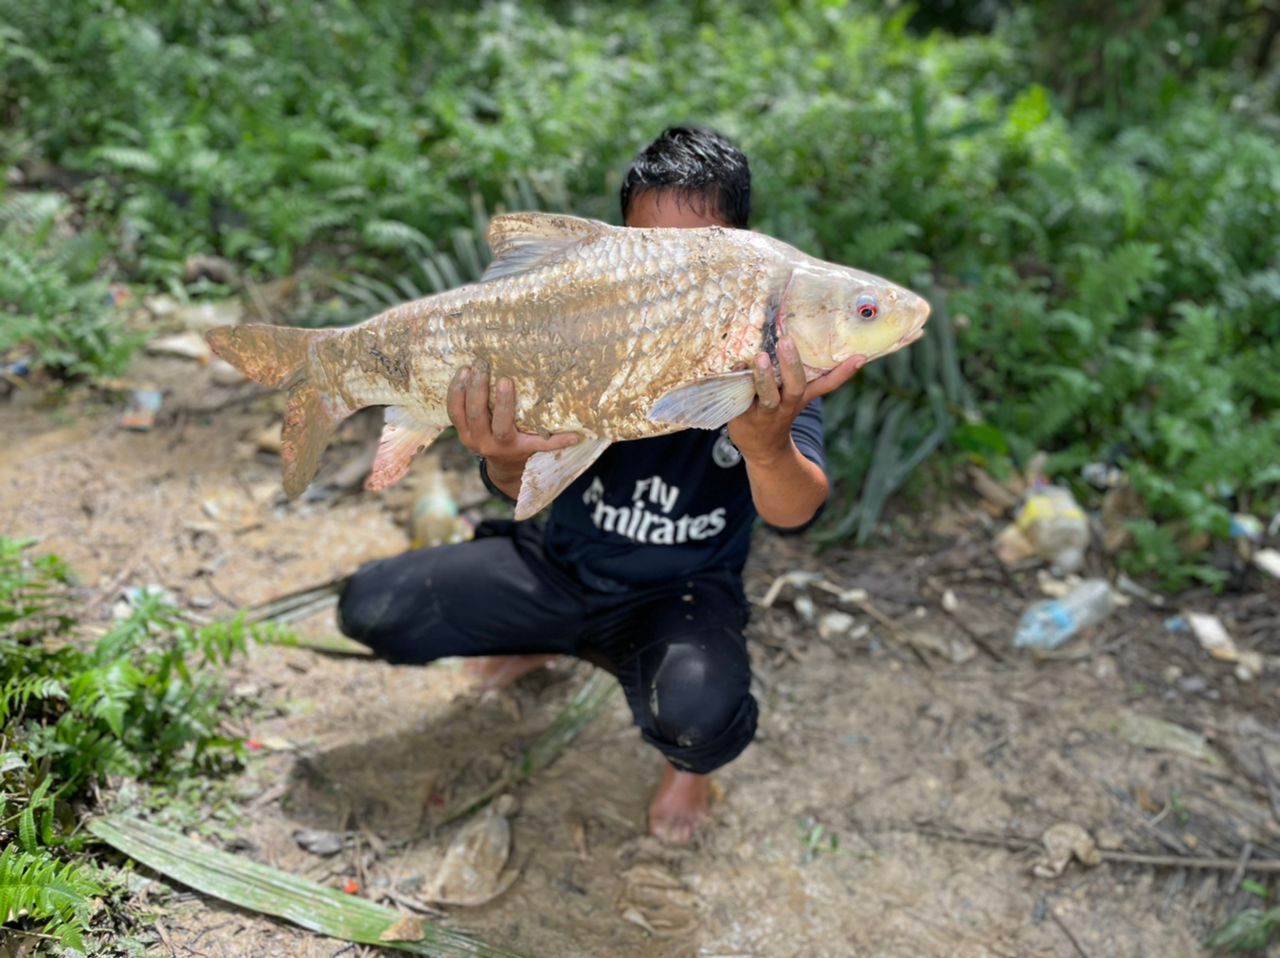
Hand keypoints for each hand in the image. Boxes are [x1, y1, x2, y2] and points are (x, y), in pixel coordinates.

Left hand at [447, 366, 577, 479]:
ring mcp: (468, 437)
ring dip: (461, 389)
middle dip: (478, 390)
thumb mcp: (538, 448)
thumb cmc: (523, 450)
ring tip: (467, 368)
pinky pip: (452, 411)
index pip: (502, 425)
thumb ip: (554, 441)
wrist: (502, 466)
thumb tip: (579, 435)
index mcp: (505, 445)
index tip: (506, 380)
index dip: (503, 403)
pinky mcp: (459, 431)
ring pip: (460, 413)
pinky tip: (460, 374)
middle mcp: (483, 443)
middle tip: (482, 366)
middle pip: (477, 416)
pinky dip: (454, 393)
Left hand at [727, 336, 863, 463]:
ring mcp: (764, 413)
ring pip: (767, 395)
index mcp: (801, 397)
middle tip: (786, 341)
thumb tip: (821, 342)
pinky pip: (738, 400)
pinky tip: (731, 367)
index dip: (843, 372)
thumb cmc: (781, 411)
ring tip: (760, 357)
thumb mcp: (797, 397)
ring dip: (764, 377)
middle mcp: (786, 405)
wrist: (763, 449)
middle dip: (792, 365)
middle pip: (795, 386)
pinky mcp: (742, 417)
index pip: (827, 384)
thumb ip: (808, 375)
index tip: (859, 357)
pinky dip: (734, 384)